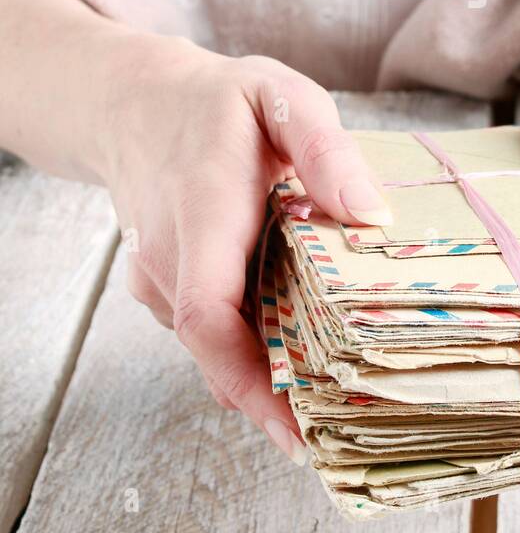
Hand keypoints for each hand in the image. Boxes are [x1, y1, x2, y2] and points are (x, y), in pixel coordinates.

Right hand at [100, 34, 392, 461]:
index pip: (207, 315)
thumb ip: (325, 149)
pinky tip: (303, 348)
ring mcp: (159, 280)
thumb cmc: (218, 101)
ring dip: (269, 375)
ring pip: (216, 347)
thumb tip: (372, 215)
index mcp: (203, 213)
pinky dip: (253, 346)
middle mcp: (169, 259)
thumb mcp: (280, 97)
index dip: (249, 382)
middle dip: (278, 399)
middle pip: (218, 351)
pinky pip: (212, 330)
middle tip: (349, 434)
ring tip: (340, 401)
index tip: (296, 431)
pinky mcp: (164, 290)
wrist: (134, 103)